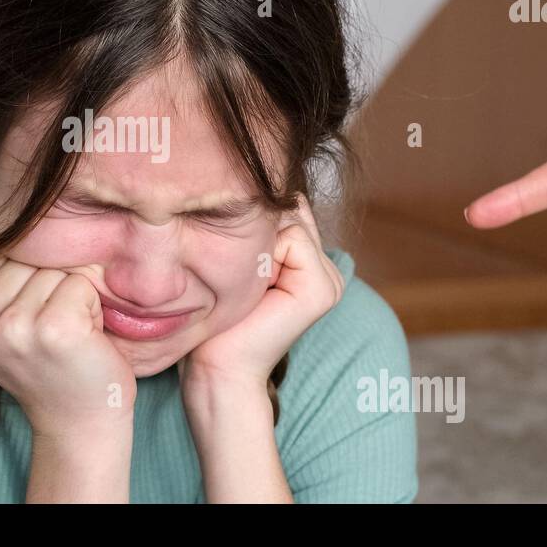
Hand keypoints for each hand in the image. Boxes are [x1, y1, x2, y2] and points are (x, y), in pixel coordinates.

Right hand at [0, 222, 135, 435]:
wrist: (76, 415)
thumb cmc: (37, 359)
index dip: (16, 280)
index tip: (19, 320)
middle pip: (22, 258)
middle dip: (43, 285)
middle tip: (44, 330)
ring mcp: (13, 328)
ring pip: (51, 269)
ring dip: (67, 297)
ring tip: (62, 334)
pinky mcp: (54, 330)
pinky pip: (78, 283)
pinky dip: (90, 306)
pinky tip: (83, 337)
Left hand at [177, 193, 344, 394]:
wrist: (215, 368)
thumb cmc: (214, 319)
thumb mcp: (234, 262)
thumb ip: (256, 228)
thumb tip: (252, 178)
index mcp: (310, 262)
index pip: (286, 206)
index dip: (249, 218)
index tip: (225, 249)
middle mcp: (327, 268)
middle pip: (289, 208)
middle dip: (253, 227)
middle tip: (232, 269)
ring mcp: (331, 278)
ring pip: (289, 218)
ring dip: (254, 241)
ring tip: (243, 282)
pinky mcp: (324, 289)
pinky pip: (291, 237)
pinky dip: (263, 254)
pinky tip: (251, 287)